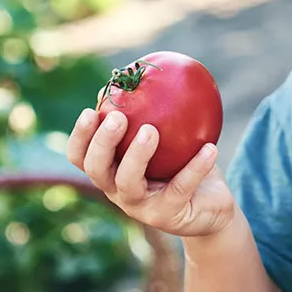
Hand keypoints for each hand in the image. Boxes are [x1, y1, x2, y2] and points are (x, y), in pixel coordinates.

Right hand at [65, 108, 235, 237]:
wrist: (211, 208)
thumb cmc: (182, 166)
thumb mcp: (167, 140)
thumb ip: (147, 115)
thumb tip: (129, 76)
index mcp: (110, 172)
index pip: (81, 157)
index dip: (80, 136)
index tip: (90, 110)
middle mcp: (119, 192)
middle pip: (97, 169)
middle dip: (102, 142)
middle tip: (118, 117)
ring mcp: (142, 208)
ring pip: (129, 182)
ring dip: (137, 154)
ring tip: (152, 130)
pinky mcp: (169, 215)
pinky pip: (181, 187)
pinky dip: (196, 167)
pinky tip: (210, 148)